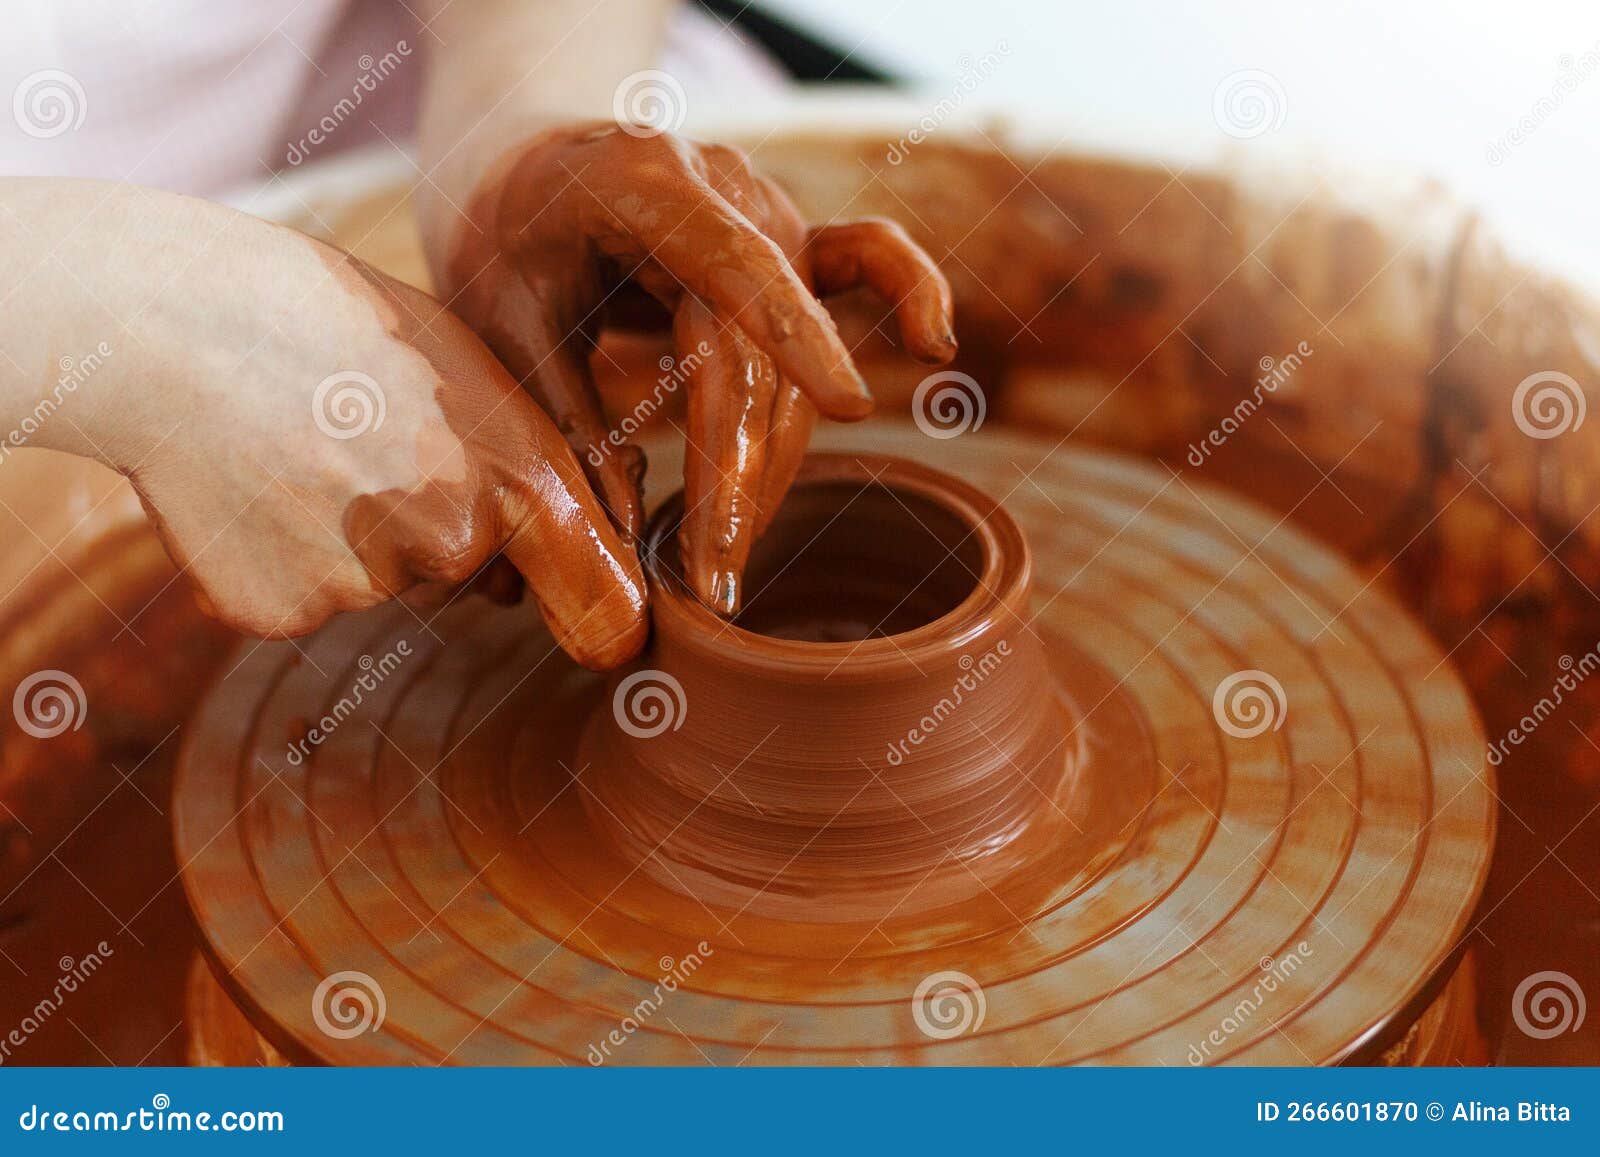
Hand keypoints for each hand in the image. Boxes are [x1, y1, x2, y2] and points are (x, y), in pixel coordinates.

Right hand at [0, 181, 646, 669]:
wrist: (177, 323)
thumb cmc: (338, 325)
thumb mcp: (468, 368)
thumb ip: (533, 462)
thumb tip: (584, 546)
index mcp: (518, 478)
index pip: (601, 601)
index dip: (606, 623)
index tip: (612, 644)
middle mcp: (453, 546)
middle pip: (472, 574)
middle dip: (440, 526)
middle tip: (371, 436)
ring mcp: (363, 588)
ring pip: (386, 581)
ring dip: (359, 535)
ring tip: (305, 446)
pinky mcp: (280, 614)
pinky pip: (312, 597)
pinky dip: (290, 556)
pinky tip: (260, 487)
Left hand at [430, 124, 955, 613]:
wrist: (521, 177)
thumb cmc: (507, 244)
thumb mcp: (504, 321)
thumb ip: (565, 416)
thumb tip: (626, 533)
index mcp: (646, 182)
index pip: (735, 265)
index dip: (794, 341)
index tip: (849, 409)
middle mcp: (727, 189)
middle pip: (762, 346)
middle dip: (741, 472)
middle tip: (711, 583)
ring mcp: (769, 215)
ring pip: (799, 355)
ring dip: (772, 459)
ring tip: (728, 558)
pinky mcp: (792, 246)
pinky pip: (870, 262)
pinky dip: (910, 296)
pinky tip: (933, 347)